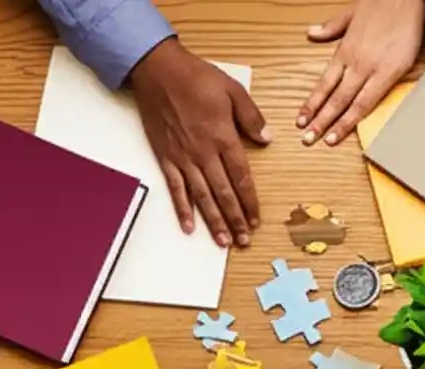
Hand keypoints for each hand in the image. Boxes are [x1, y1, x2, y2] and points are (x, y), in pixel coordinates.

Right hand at [130, 38, 269, 246]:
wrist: (158, 70)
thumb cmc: (196, 77)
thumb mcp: (233, 90)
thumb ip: (251, 117)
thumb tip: (266, 139)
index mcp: (224, 138)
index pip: (242, 178)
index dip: (250, 202)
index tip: (256, 219)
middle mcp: (205, 153)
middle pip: (224, 194)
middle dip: (235, 219)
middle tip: (243, 241)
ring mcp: (183, 157)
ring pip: (202, 197)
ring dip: (213, 221)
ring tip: (222, 241)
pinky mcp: (166, 157)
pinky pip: (176, 188)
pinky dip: (182, 208)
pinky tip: (189, 226)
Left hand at [297, 0, 424, 145]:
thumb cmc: (381, 4)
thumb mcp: (349, 14)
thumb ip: (330, 27)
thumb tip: (312, 33)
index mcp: (344, 51)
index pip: (323, 84)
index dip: (311, 103)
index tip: (301, 118)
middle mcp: (354, 63)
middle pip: (333, 98)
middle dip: (319, 120)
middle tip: (306, 138)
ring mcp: (372, 70)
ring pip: (350, 103)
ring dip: (336, 123)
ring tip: (325, 140)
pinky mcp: (390, 73)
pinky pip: (371, 99)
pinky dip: (359, 115)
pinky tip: (351, 127)